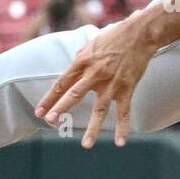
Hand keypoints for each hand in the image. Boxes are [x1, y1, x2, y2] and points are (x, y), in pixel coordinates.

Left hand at [34, 16, 155, 147]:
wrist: (140, 33)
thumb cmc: (115, 36)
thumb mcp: (92, 43)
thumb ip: (81, 57)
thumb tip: (72, 68)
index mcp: (83, 61)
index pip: (62, 82)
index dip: (49, 97)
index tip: (39, 111)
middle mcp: (95, 73)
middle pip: (74, 94)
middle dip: (60, 108)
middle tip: (50, 121)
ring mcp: (111, 83)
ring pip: (99, 109)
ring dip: (92, 128)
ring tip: (86, 145)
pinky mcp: (127, 88)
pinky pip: (124, 112)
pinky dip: (122, 127)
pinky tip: (120, 142)